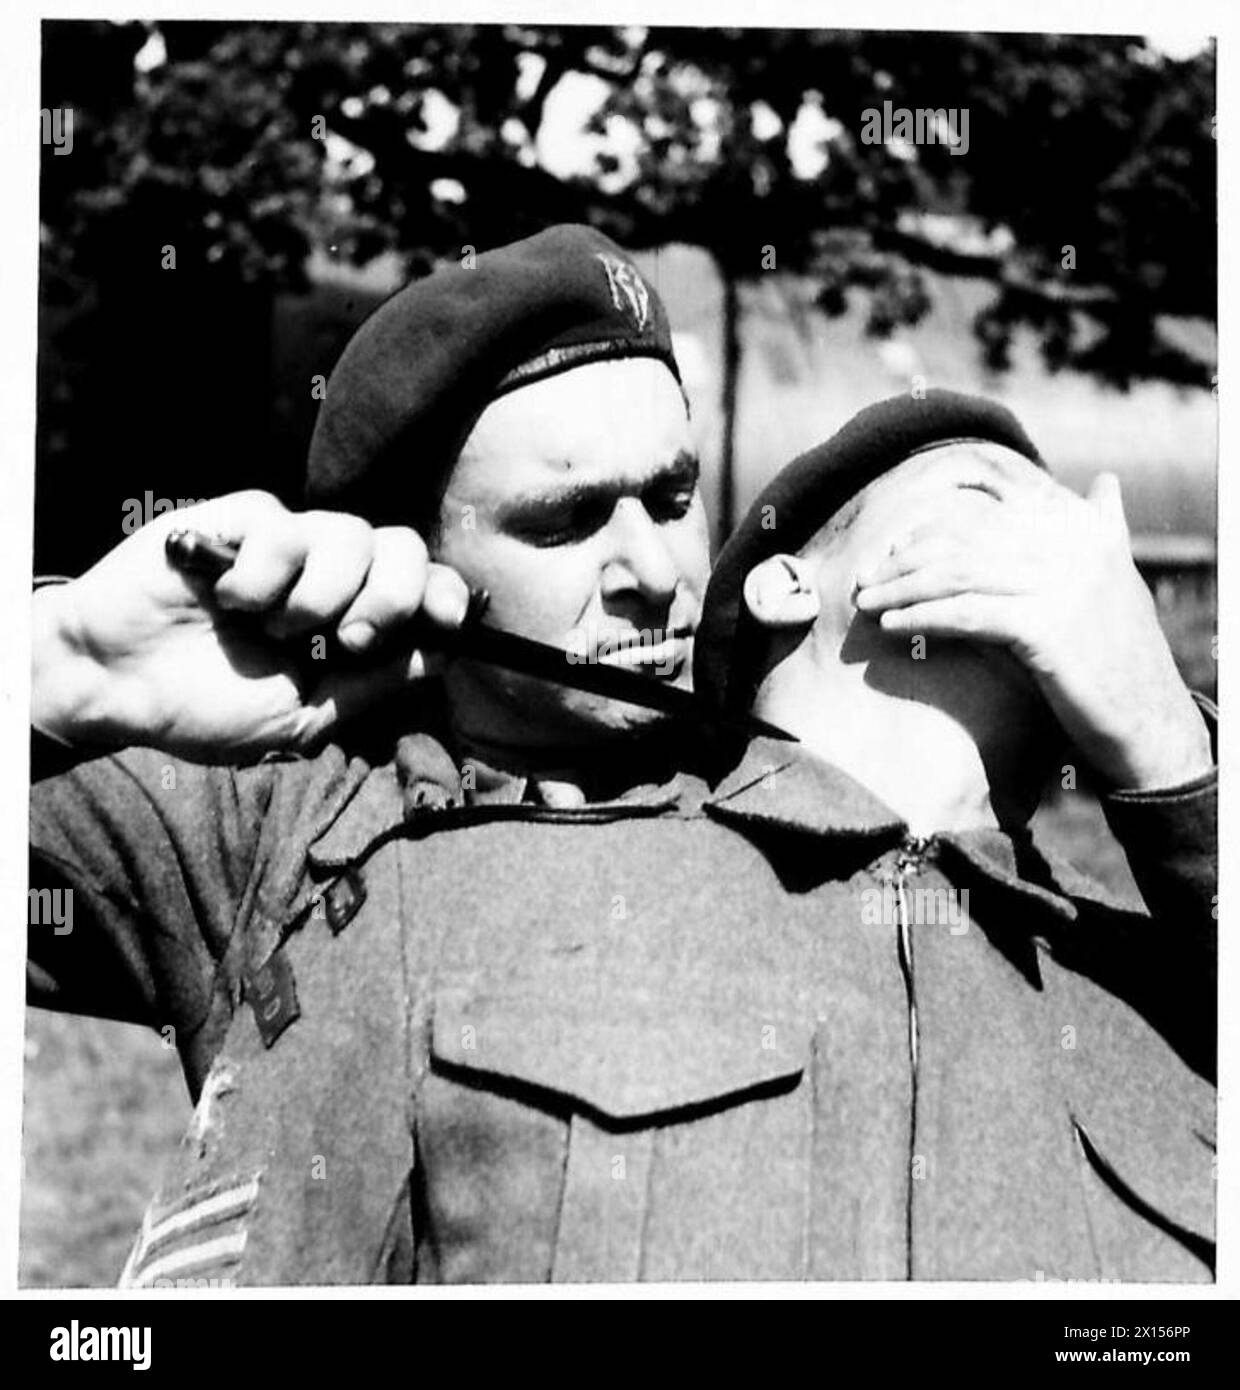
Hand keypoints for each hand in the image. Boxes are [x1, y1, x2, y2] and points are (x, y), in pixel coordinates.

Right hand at [32, 491, 469, 758]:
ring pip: (351, 533)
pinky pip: (283, 525)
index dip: (445, 595)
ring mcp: (285, 542)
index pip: (423, 584)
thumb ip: (374, 685)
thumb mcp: (303, 717)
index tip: (446, 622)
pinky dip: (263, 576)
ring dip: (320, 596)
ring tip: (272, 630)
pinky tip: (228, 601)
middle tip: (348, 639)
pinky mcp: (238, 520)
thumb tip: (445, 656)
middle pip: (404, 546)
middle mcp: (327, 572)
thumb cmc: (204, 705)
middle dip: (392, 597)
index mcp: (350, 616)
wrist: (115, 686)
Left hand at [852, 462, 1211, 789]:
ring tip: (866, 601)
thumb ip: (1103, 529)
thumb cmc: (1120, 653)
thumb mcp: (1116, 579)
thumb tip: (1104, 481)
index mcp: (1085, 528)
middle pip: (966, 538)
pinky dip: (922, 617)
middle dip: (906, 557)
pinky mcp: (1048, 626)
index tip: (897, 542)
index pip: (996, 500)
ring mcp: (1063, 584)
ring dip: (901, 587)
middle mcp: (1076, 546)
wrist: (1149, 721)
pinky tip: (892, 625)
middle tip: (867, 576)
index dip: (937, 519)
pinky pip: (966, 614)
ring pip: (958, 573)